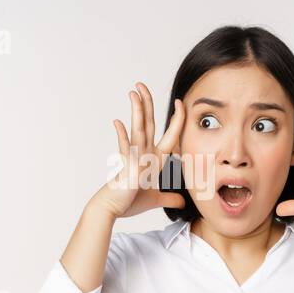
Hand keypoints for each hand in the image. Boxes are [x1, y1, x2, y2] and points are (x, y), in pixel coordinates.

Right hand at [90, 82, 185, 218]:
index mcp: (154, 158)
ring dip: (137, 112)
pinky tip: (118, 122)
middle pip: (148, 124)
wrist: (112, 208)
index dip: (176, 119)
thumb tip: (181, 203)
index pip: (168, 134)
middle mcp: (144, 153)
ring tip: (134, 93)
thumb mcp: (156, 199)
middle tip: (141, 84)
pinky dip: (122, 136)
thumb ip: (169, 198)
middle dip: (147, 104)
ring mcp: (134, 157)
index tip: (179, 103)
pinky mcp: (126, 166)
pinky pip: (124, 149)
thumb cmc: (130, 201)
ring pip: (138, 130)